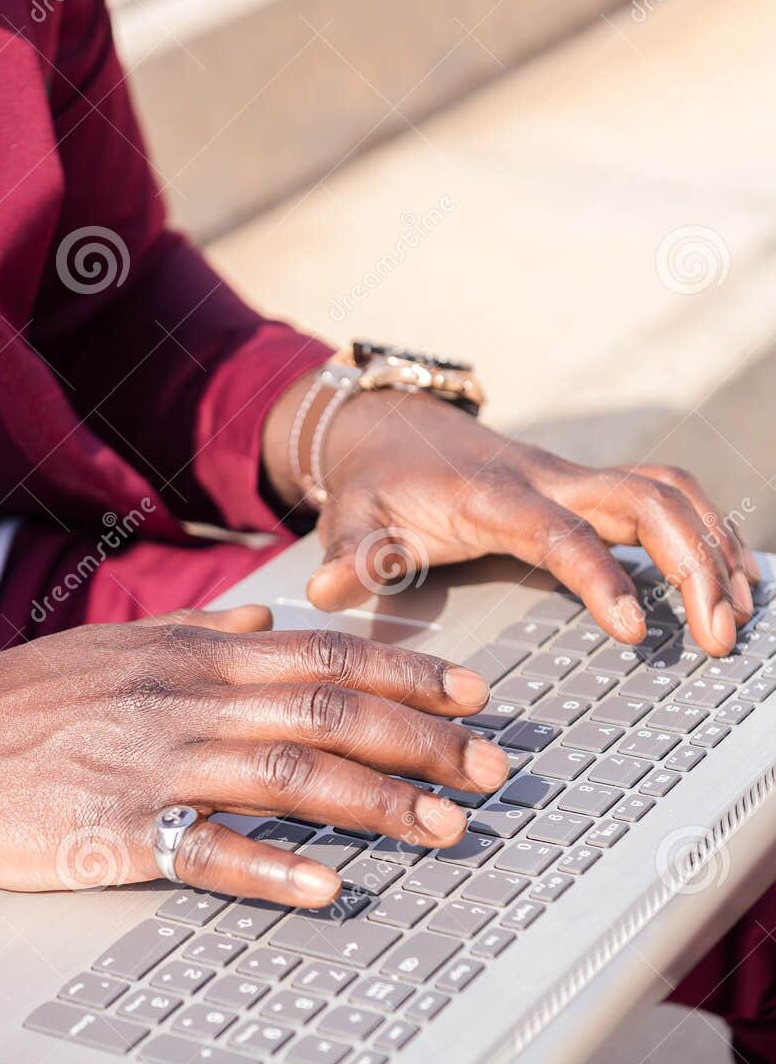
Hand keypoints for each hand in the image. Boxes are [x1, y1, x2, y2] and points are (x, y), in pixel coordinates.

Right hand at [0, 606, 508, 904]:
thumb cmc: (12, 703)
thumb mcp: (107, 646)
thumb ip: (190, 630)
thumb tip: (258, 619)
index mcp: (189, 656)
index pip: (323, 659)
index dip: (408, 674)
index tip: (473, 694)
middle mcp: (185, 701)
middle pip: (329, 715)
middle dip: (424, 740)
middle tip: (493, 768)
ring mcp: (152, 766)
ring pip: (290, 777)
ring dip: (378, 804)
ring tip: (446, 828)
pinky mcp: (116, 833)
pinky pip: (207, 852)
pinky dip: (273, 870)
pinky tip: (329, 888)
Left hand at [265, 382, 758, 655]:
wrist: (387, 427)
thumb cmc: (374, 485)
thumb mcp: (349, 519)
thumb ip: (348, 556)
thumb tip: (328, 590)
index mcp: (492, 496)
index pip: (560, 533)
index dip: (600, 577)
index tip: (633, 630)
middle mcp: (547, 479)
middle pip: (646, 502)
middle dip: (694, 564)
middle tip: (719, 636)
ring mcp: (574, 479)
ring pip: (668, 494)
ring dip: (713, 548)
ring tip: (739, 616)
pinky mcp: (589, 488)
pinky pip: (666, 498)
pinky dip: (707, 533)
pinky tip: (731, 579)